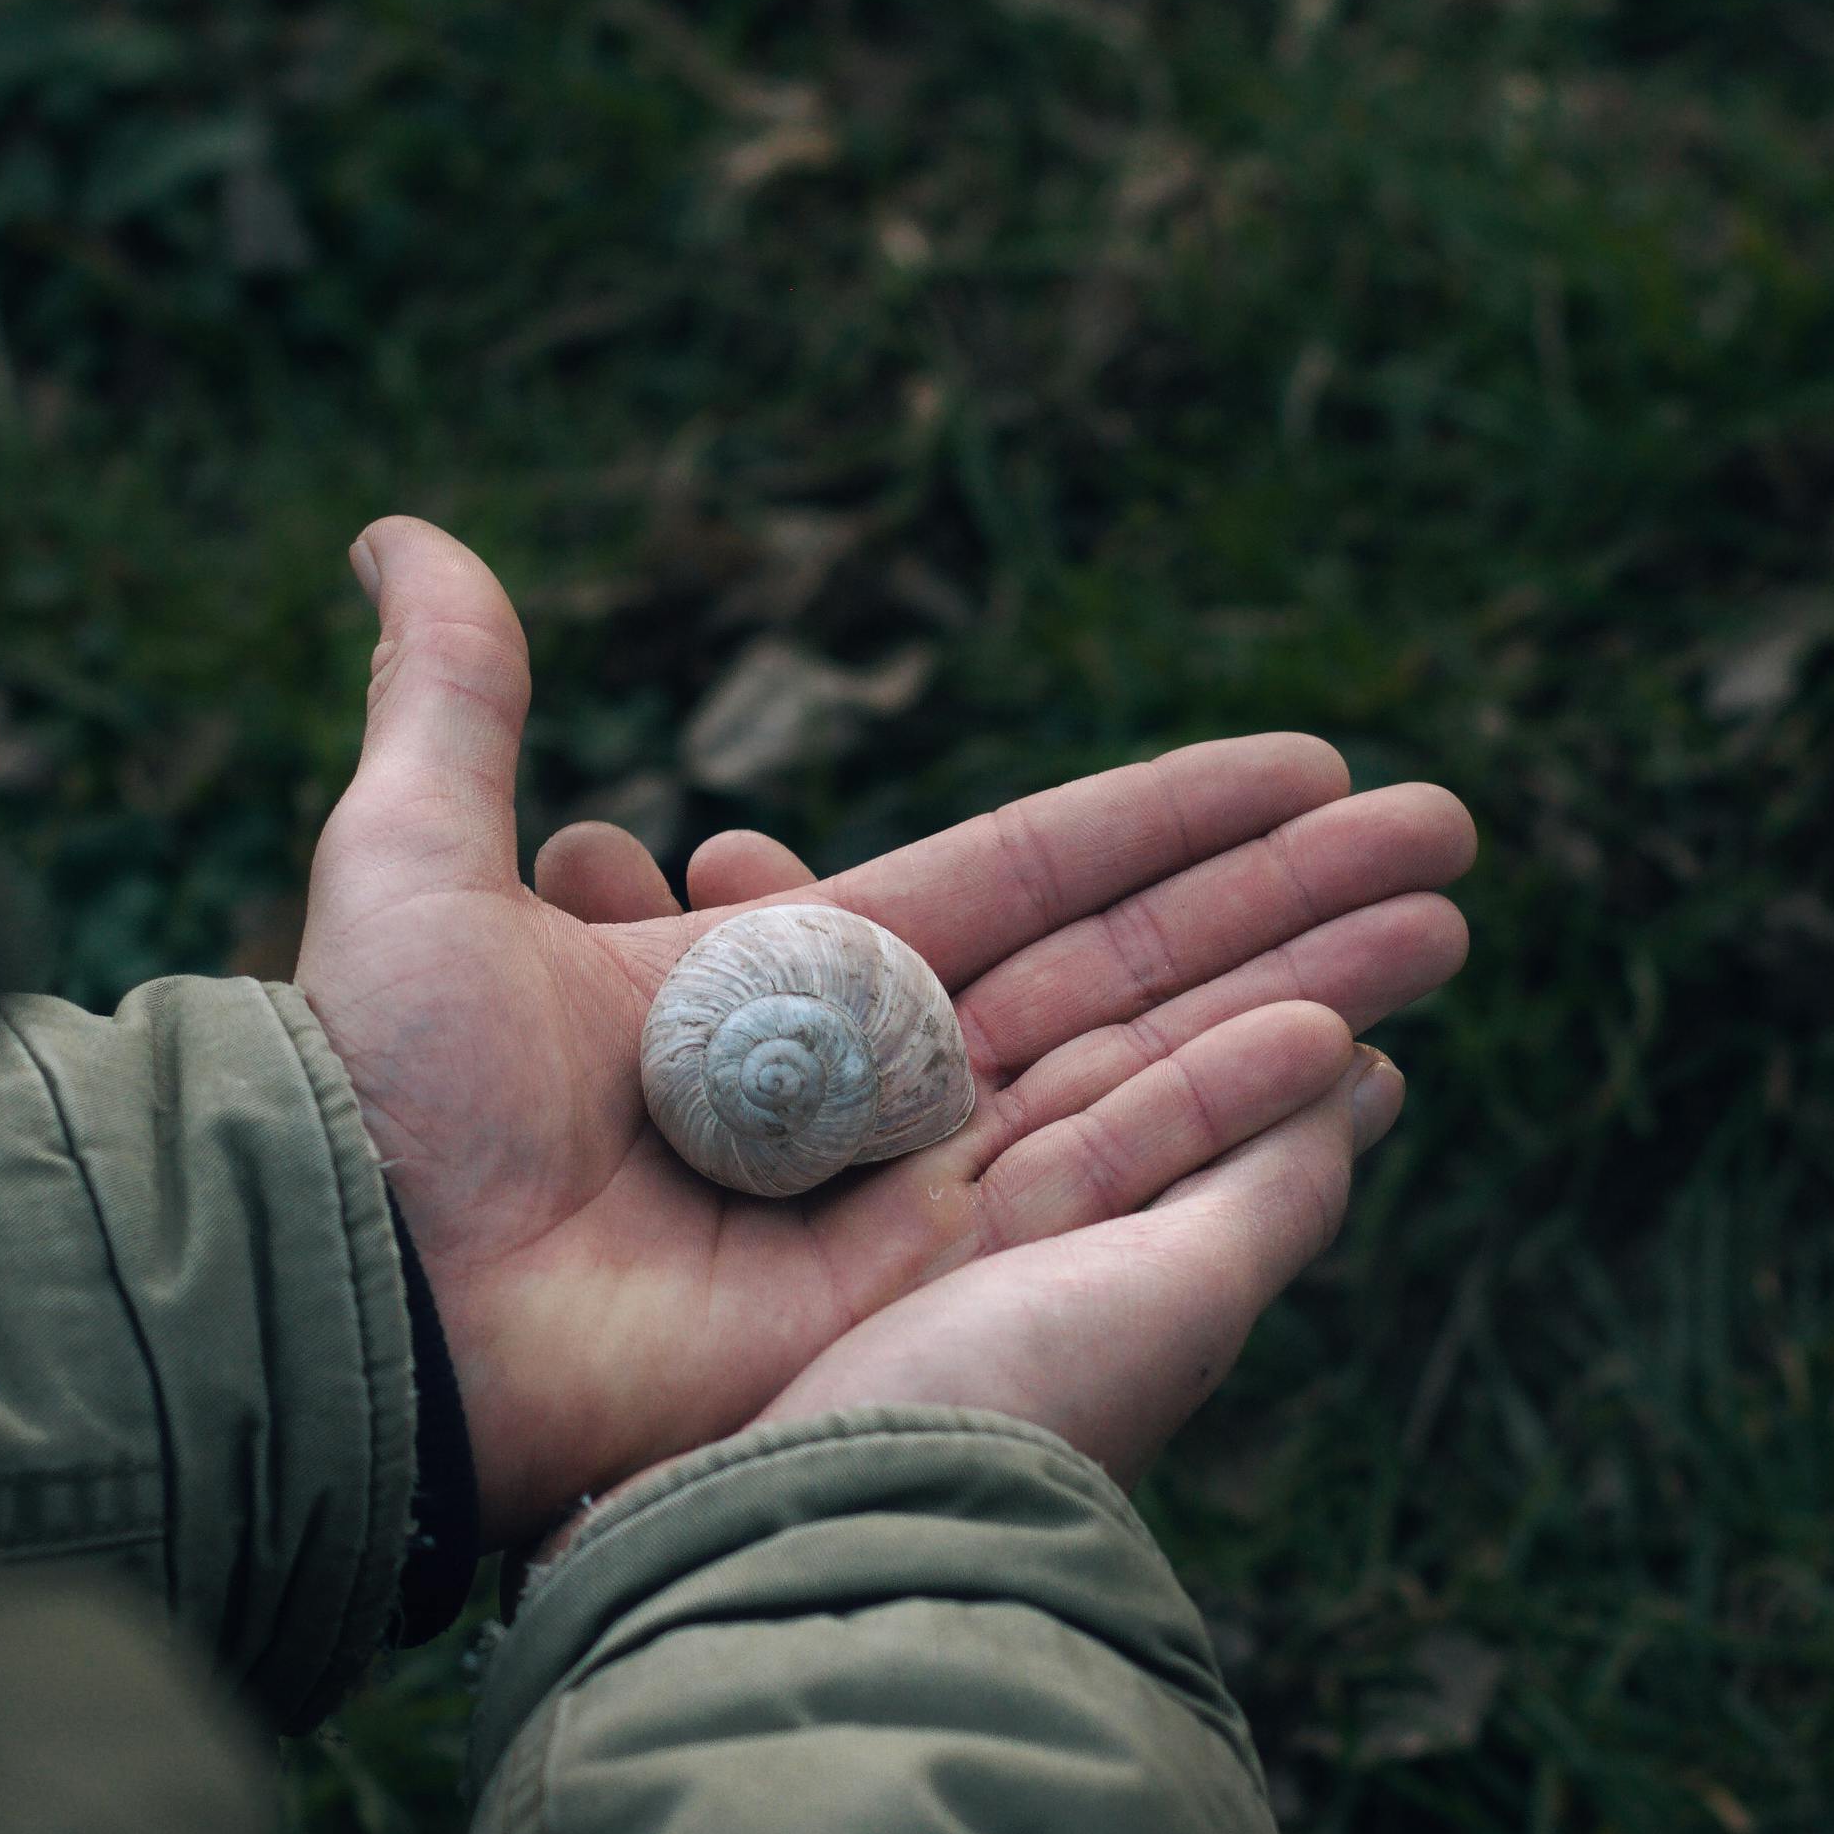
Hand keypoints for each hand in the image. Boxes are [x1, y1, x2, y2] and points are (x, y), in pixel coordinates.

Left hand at [293, 518, 1472, 1541]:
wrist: (377, 1307)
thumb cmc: (388, 1095)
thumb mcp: (415, 862)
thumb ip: (457, 697)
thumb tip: (401, 526)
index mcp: (792, 977)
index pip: (1035, 873)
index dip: (1172, 814)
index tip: (1302, 760)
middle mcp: (883, 1085)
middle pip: (1136, 959)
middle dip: (1294, 891)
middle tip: (1449, 821)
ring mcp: (922, 1196)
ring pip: (1161, 1055)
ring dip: (1315, 980)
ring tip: (1456, 913)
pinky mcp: (938, 1295)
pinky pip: (1122, 1178)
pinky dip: (1244, 1107)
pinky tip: (1364, 1044)